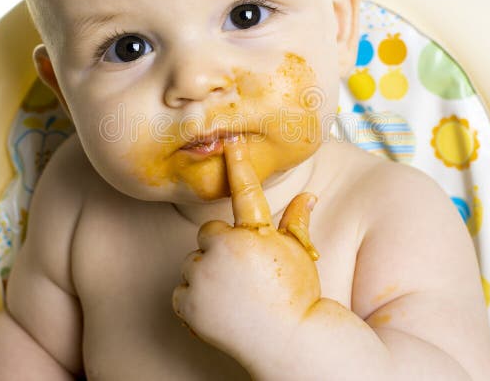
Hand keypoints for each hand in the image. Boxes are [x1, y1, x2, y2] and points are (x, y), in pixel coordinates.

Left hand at [171, 135, 320, 367]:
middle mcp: (225, 251)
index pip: (245, 192)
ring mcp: (202, 277)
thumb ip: (297, 222)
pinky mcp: (187, 303)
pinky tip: (218, 309)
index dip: (239, 166)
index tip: (232, 145)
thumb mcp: (300, 255)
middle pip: (208, 233)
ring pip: (193, 262)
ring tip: (233, 295)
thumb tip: (308, 195)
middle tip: (242, 272)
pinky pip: (181, 290)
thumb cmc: (297, 297)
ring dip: (207, 273)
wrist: (289, 343)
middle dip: (221, 248)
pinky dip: (194, 299)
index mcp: (255, 235)